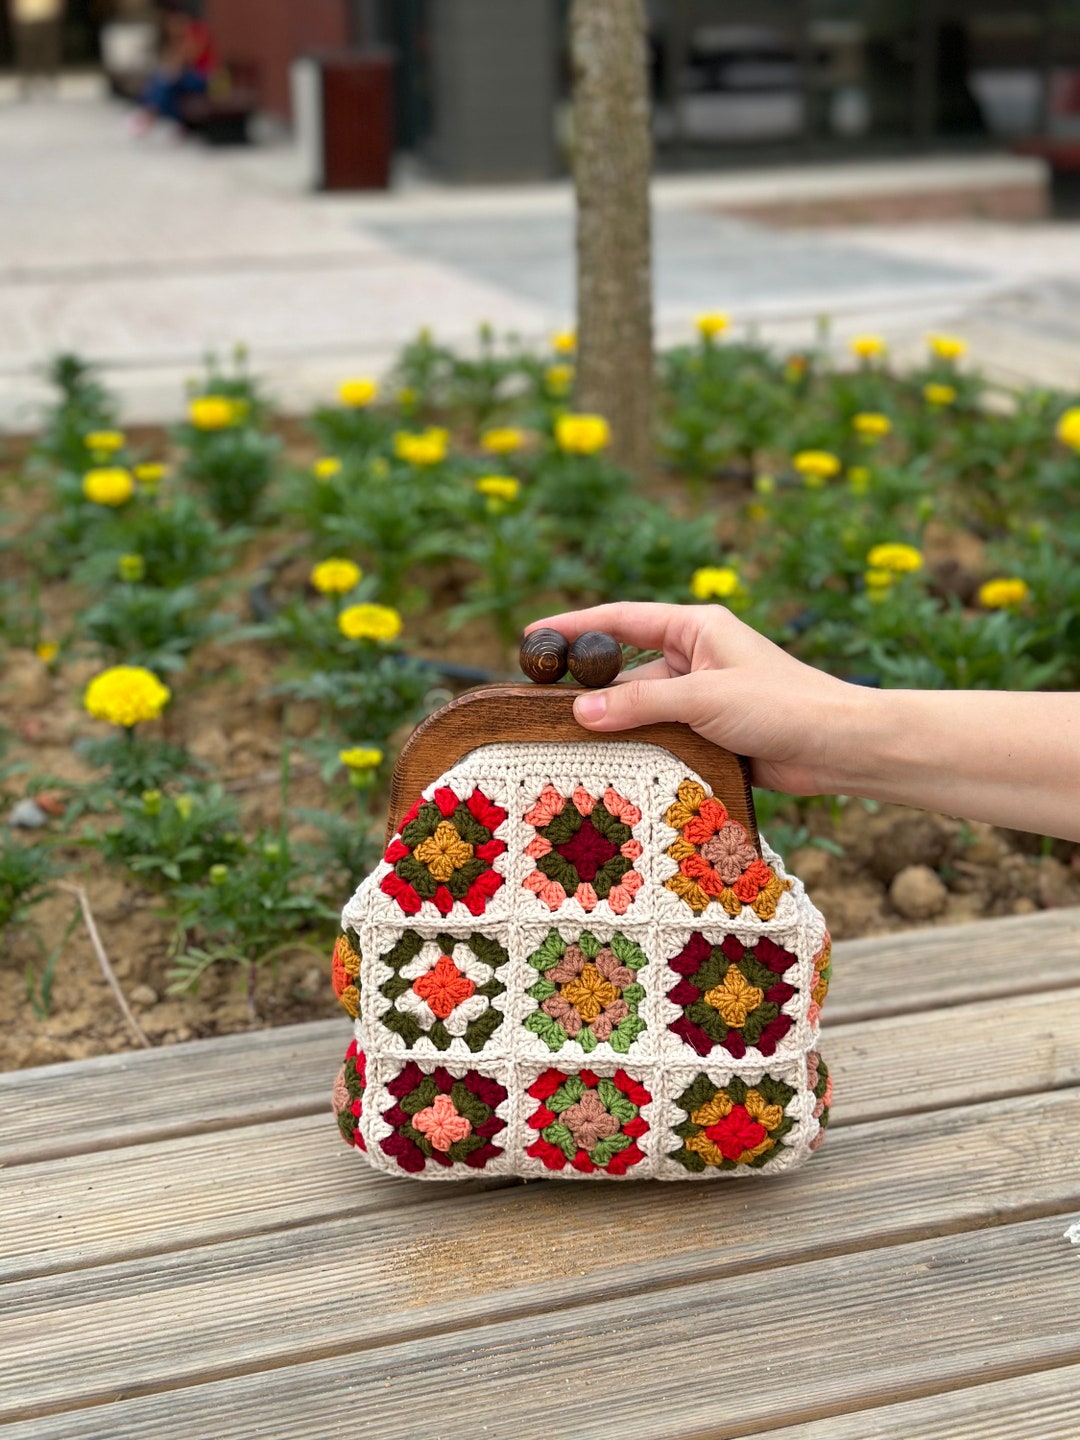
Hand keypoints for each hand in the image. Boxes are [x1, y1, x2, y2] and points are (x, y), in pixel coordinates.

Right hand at [527, 602, 864, 794]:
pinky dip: (638, 748)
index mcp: (695, 628)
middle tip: (540, 706)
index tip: (533, 636)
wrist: (838, 748)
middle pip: (625, 670)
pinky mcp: (708, 732)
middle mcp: (695, 658)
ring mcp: (701, 697)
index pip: (621, 620)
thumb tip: (579, 711)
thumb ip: (639, 704)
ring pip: (640, 709)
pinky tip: (612, 765)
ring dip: (615, 726)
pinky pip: (660, 736)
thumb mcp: (704, 699)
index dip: (574, 626)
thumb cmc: (782, 705)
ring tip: (569, 744)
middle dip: (589, 689)